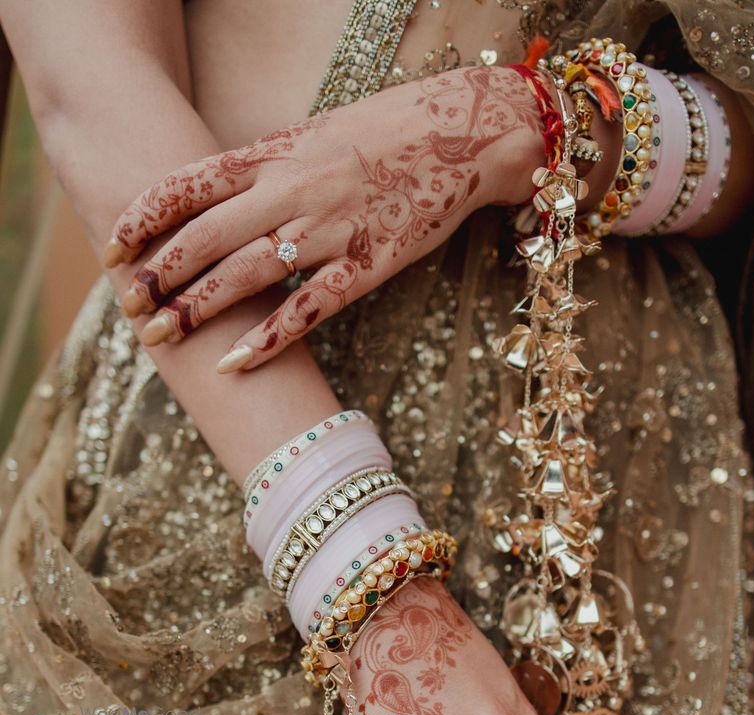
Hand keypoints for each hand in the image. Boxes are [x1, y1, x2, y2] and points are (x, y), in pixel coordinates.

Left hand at [104, 66, 540, 370]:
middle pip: (208, 236)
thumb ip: (262, 168)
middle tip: (129, 307)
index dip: (144, 218)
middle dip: (160, 274)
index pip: (189, 184)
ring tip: (162, 336)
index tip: (112, 248)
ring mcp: (329, 229)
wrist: (462, 133)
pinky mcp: (366, 266)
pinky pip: (309, 308)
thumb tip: (212, 199)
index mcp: (274, 153)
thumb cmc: (384, 134)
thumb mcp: (311, 136)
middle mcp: (293, 190)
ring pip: (248, 274)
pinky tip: (234, 362)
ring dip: (199, 308)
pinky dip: (269, 338)